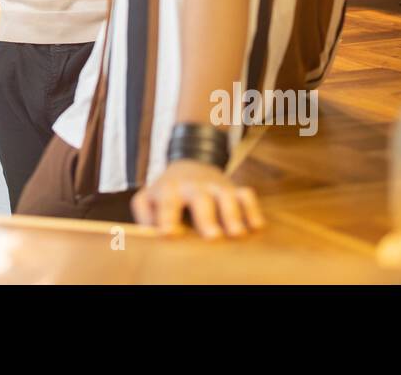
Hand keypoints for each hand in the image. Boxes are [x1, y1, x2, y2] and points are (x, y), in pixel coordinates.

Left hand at [131, 159, 263, 238]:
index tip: (168, 233)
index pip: (167, 203)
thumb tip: (150, 234)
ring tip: (237, 234)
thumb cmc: (166, 192)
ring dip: (233, 215)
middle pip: (200, 199)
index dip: (167, 218)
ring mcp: (216, 186)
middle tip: (212, 237)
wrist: (190, 163)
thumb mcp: (147, 198)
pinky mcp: (234, 188)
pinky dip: (252, 209)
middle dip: (206, 218)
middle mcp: (194, 186)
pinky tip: (256, 226)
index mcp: (169, 189)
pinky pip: (246, 195)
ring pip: (226, 196)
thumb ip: (144, 216)